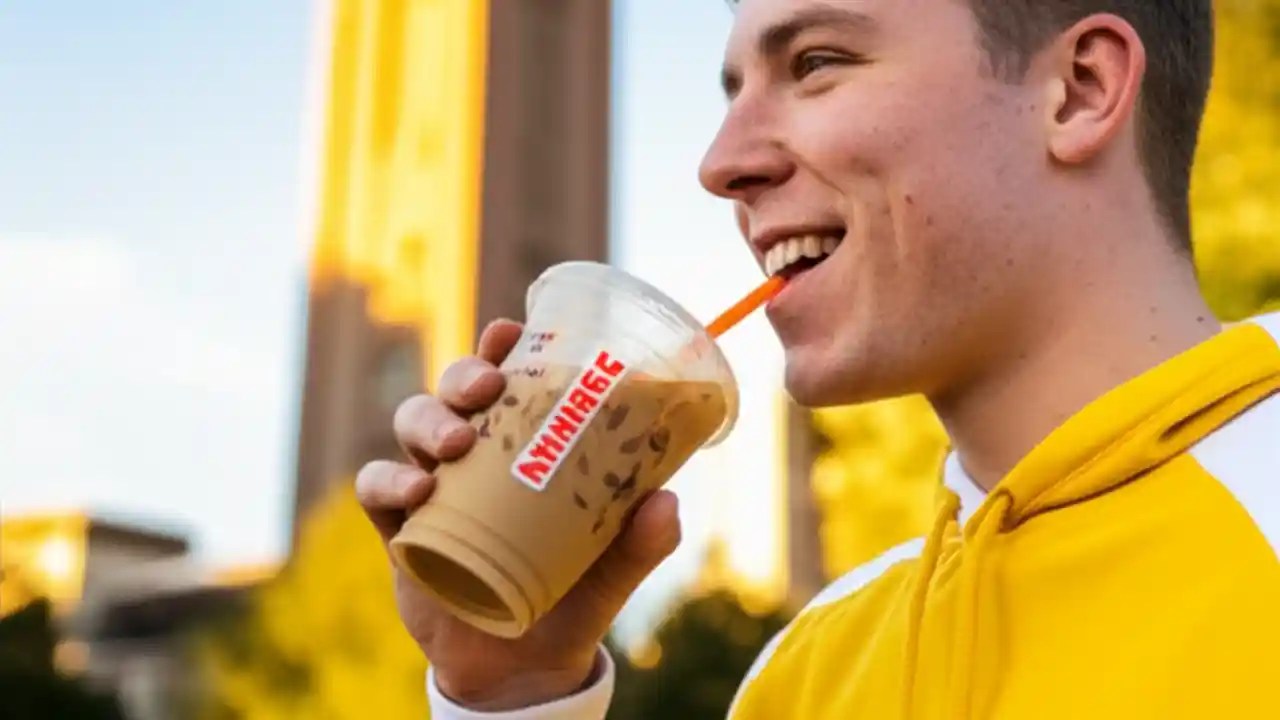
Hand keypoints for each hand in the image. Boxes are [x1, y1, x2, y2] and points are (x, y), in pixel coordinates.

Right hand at [356, 319, 682, 710]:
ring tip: (457, 444)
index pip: (506, 375)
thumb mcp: (616, 566)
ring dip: (428, 421)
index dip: (501, 346)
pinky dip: (388, 482)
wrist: (525, 665)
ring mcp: (432, 485)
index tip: (511, 332)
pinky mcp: (399, 528)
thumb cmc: (573, 595)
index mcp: (524, 443)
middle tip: (487, 388)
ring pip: (411, 423)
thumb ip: (644, 540)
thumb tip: (666, 501)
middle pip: (452, 388)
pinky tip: (417, 492)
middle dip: (463, 375)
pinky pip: (376, 488)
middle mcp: (474, 453)